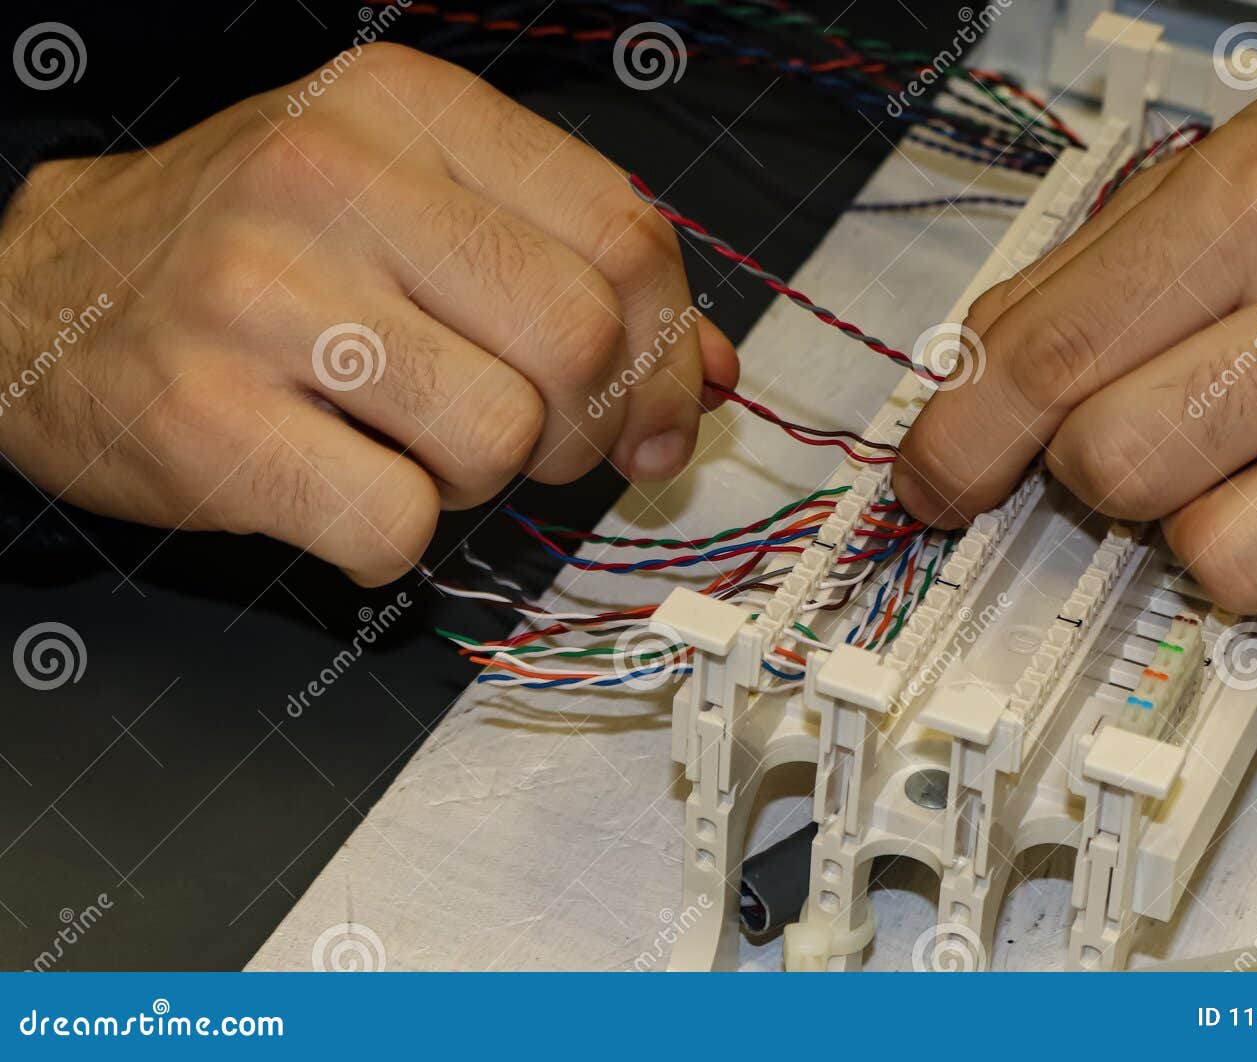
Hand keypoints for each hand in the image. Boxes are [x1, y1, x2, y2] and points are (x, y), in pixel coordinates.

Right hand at [0, 43, 735, 584]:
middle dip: (582, 425)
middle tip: (527, 436)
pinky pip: (398, 526)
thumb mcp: (413, 206)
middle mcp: (333, 179)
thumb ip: (569, 266)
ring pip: (500, 439)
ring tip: (403, 442)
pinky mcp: (207, 416)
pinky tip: (339, 485)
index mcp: (405, 110)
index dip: (672, 349)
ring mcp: (259, 295)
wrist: (41, 294)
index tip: (662, 410)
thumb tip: (709, 372)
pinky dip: (391, 537)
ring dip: (480, 478)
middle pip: (578, 339)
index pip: (624, 233)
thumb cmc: (252, 254)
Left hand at [895, 1, 1256, 676]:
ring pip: (1229, 565)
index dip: (961, 442)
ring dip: (1208, 535)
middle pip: (1122, 472)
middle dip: (1100, 468)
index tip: (934, 483)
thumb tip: (967, 411)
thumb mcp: (1211, 172)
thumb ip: (1076, 289)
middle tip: (1154, 425)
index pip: (1049, 361)